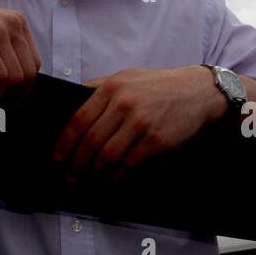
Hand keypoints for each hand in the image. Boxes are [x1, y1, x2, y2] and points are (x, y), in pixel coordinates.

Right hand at [0, 0, 39, 99]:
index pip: (33, 63)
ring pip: (15, 77)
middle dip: (15, 96)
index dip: (25, 88)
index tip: (11, 102)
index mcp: (16, 22)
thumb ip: (1, 47)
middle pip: (28, 73)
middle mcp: (12, 23)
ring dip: (1, 97)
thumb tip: (12, 86)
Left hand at [53, 65, 224, 180]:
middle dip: (77, 162)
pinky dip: (117, 174)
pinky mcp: (157, 139)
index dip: (65, 142)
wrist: (197, 91)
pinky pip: (129, 163)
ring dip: (95, 171)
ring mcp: (141, 122)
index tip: (58, 156)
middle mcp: (124, 103)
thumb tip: (73, 102)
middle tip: (71, 175)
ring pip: (108, 155)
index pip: (79, 119)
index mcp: (112, 87)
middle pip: (90, 140)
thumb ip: (100, 86)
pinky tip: (113, 178)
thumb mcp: (126, 76)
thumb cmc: (158, 85)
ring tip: (89, 178)